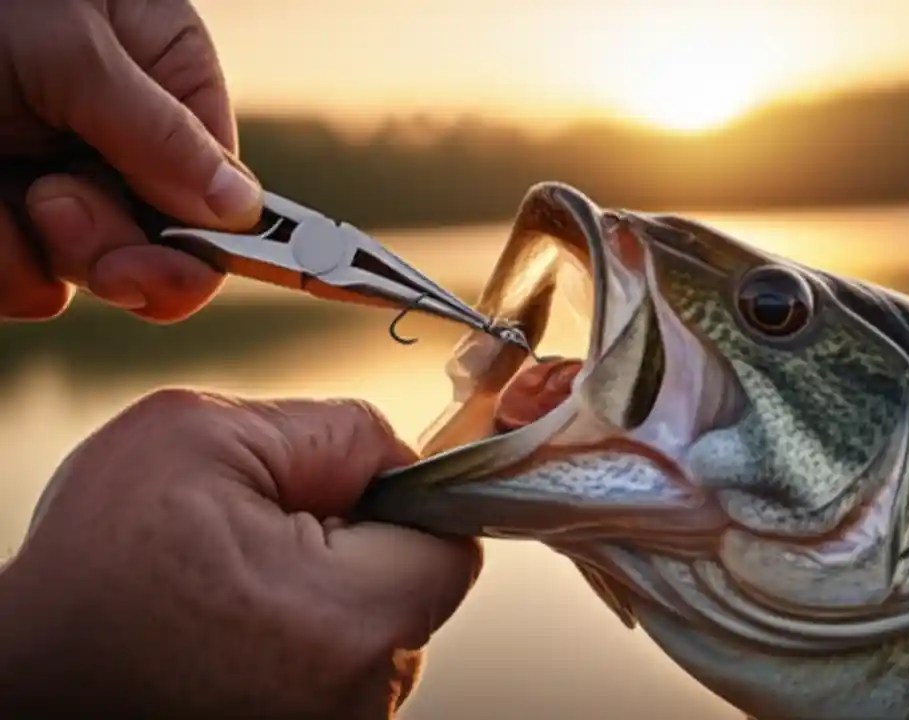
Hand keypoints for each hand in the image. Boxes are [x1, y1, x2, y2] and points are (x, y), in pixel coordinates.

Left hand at [0, 0, 262, 322]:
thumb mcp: (69, 47)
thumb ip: (158, 130)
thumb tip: (242, 210)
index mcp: (163, 81)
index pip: (218, 192)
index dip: (200, 241)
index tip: (156, 265)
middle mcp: (116, 139)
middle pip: (157, 249)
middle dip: (104, 246)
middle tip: (53, 207)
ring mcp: (51, 180)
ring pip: (76, 272)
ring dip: (23, 247)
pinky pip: (14, 279)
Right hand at [0, 390, 478, 718]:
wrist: (28, 680)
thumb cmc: (93, 575)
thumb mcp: (197, 438)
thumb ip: (331, 429)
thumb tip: (395, 453)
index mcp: (349, 619)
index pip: (451, 542)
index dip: (404, 503)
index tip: (350, 497)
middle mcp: (357, 696)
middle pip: (415, 591)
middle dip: (362, 548)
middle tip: (268, 540)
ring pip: (379, 634)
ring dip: (330, 597)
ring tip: (239, 591)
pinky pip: (341, 670)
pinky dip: (305, 642)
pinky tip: (239, 632)